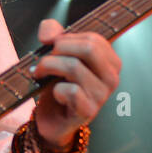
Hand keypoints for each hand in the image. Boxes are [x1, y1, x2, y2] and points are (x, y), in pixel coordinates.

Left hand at [28, 19, 121, 149]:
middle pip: (89, 48)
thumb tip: (48, 33)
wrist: (53, 119)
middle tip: (45, 60)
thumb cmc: (58, 84)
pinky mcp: (89, 111)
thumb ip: (54, 34)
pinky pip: (70, 90)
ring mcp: (102, 95)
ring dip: (49, 67)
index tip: (51, 48)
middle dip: (59, 49)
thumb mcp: (57, 54)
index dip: (66, 39)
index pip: (93, 38)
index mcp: (110, 61)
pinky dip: (55, 89)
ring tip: (40, 74)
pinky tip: (54, 94)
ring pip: (74, 67)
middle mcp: (111, 77)